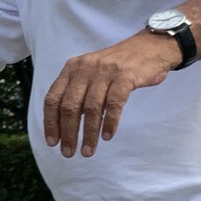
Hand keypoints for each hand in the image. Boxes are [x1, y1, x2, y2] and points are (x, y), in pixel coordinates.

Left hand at [43, 30, 182, 155]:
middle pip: (69, 106)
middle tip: (69, 153)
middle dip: (68, 133)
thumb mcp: (90, 73)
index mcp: (72, 69)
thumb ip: (77, 92)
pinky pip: (114, 104)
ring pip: (91, 108)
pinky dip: (109, 122)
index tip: (52, 142)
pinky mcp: (125, 76)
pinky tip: (107, 136)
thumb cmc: (117, 66)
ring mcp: (105, 72)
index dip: (50, 122)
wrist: (150, 47)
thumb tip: (64, 125)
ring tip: (88, 151)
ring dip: (89, 133)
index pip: (53, 98)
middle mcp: (85, 69)